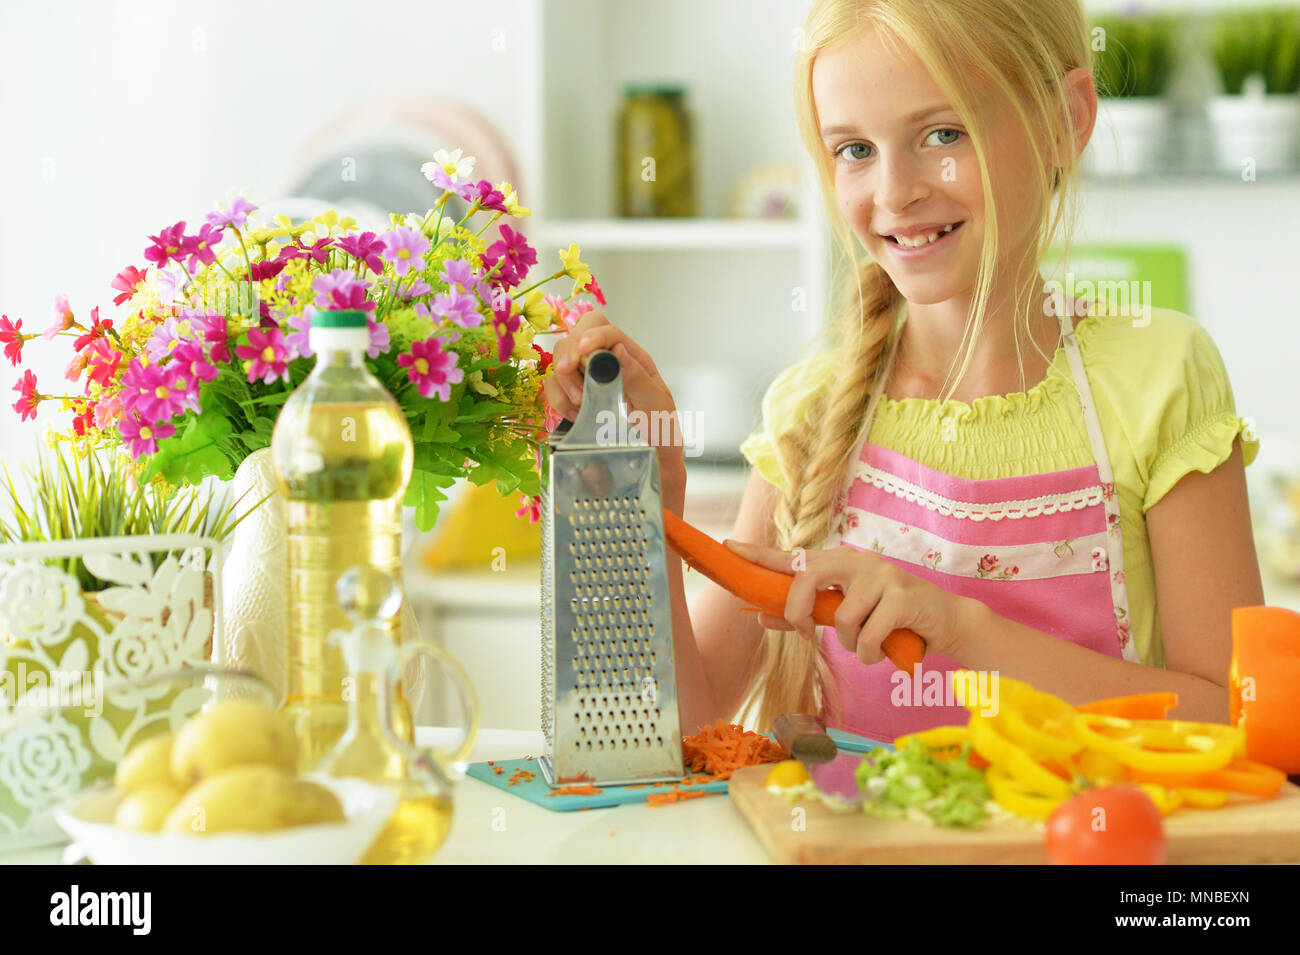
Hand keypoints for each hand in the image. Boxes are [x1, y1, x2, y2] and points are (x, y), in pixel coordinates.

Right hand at [544, 309, 685, 488]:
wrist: (652, 460)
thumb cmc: (660, 429)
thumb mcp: (656, 403)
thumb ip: (637, 377)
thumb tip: (617, 350)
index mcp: (630, 357)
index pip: (605, 331)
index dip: (592, 335)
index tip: (584, 349)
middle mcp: (606, 363)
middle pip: (575, 338)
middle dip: (568, 353)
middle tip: (567, 371)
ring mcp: (587, 380)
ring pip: (559, 362)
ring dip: (564, 381)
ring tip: (581, 404)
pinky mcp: (572, 398)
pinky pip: (552, 388)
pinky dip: (559, 400)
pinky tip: (577, 416)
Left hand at [722, 539, 969, 664]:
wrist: (945, 621)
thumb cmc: (888, 619)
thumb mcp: (844, 617)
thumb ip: (804, 616)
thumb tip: (760, 617)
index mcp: (839, 563)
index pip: (794, 556)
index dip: (760, 554)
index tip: (729, 547)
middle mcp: (857, 561)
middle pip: (808, 577)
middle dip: (798, 609)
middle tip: (807, 632)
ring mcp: (882, 575)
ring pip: (842, 618)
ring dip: (851, 644)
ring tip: (868, 643)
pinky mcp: (902, 596)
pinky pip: (868, 635)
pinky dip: (870, 654)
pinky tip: (882, 650)